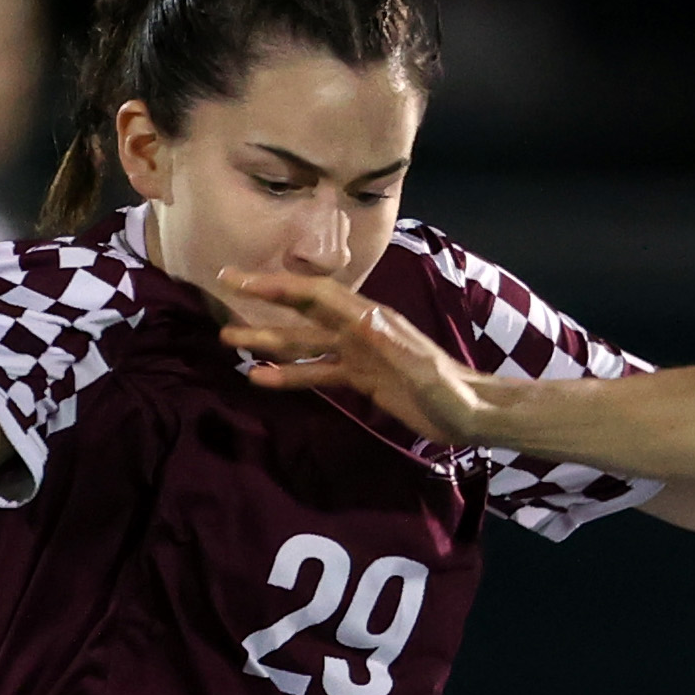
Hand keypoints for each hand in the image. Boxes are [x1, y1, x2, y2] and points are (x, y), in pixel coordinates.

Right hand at [213, 269, 487, 446]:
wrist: (472, 413)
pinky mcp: (362, 377)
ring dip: (269, 340)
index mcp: (370, 319)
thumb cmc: (451, 391)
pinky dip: (290, 374)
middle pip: (302, 310)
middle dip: (262, 303)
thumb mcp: (421, 368)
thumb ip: (392, 344)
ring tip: (230, 342)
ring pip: (305, 342)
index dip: (276, 285)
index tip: (239, 281)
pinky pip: (319, 371)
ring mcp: (359, 353)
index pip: (314, 294)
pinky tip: (262, 379)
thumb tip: (358, 317)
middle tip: (222, 295)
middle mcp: (359, 328)